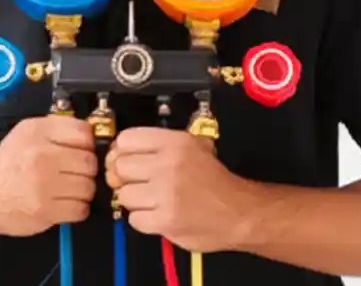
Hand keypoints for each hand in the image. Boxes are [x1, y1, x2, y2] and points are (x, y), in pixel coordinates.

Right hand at [0, 115, 97, 236]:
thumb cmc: (7, 167)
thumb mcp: (25, 135)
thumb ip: (55, 130)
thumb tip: (90, 135)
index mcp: (36, 132)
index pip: (83, 132)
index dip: (86, 144)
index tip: (80, 151)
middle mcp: (40, 155)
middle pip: (89, 161)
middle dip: (85, 170)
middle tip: (72, 173)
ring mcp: (44, 184)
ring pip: (88, 187)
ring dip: (81, 191)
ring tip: (65, 189)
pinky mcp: (46, 210)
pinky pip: (81, 209)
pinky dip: (76, 209)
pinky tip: (62, 203)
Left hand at [105, 127, 257, 252]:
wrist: (241, 212)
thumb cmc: (215, 182)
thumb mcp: (193, 146)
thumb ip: (158, 144)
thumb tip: (119, 149)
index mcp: (174, 143)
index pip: (126, 140)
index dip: (121, 151)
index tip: (125, 159)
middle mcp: (168, 165)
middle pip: (120, 167)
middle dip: (125, 176)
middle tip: (137, 182)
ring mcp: (166, 194)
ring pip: (124, 194)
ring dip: (134, 200)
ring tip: (151, 200)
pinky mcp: (166, 220)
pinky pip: (134, 218)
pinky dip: (142, 219)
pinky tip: (157, 214)